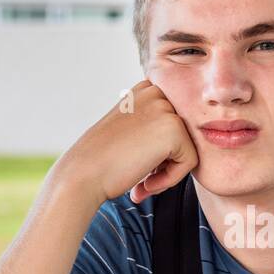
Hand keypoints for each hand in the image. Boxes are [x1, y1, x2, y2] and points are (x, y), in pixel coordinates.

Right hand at [58, 79, 199, 208]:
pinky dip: (171, 179)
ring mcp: (165, 108)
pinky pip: (190, 162)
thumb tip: (174, 138)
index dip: (158, 153)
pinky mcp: (174, 128)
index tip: (135, 165)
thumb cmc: (101, 161)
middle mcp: (155, 93)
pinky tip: (146, 183)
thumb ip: (150, 128)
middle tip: (142, 179)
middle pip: (182, 137)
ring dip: (168, 172)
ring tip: (143, 183)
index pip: (172, 127)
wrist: (83, 174)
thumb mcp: (127, 132)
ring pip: (188, 149)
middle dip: (165, 162)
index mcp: (144, 91)